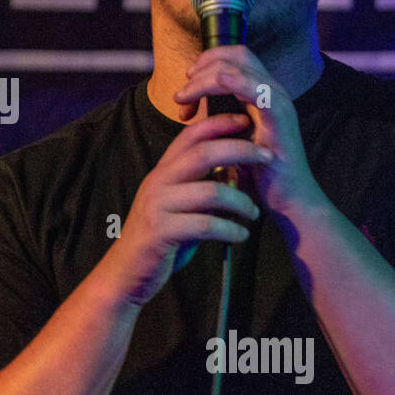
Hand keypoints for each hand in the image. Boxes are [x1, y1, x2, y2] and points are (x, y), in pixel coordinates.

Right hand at [102, 112, 272, 307]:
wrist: (125, 273)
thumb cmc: (159, 238)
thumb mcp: (176, 205)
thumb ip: (200, 186)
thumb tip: (235, 172)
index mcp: (162, 171)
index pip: (190, 135)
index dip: (220, 123)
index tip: (247, 121)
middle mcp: (158, 182)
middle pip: (204, 153)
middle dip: (241, 150)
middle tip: (268, 157)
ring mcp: (158, 206)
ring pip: (211, 191)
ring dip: (242, 201)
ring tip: (254, 213)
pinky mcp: (161, 232)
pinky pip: (206, 225)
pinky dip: (230, 229)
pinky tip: (240, 235)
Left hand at [173, 46, 324, 215]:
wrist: (288, 201)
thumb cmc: (259, 172)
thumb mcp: (233, 137)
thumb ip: (219, 117)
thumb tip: (190, 105)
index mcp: (261, 93)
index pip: (233, 57)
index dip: (206, 64)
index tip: (185, 91)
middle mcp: (272, 91)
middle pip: (236, 54)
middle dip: (202, 67)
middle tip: (182, 95)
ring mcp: (278, 102)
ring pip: (240, 67)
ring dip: (205, 78)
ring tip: (185, 98)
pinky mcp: (279, 119)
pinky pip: (257, 89)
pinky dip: (232, 81)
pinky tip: (214, 85)